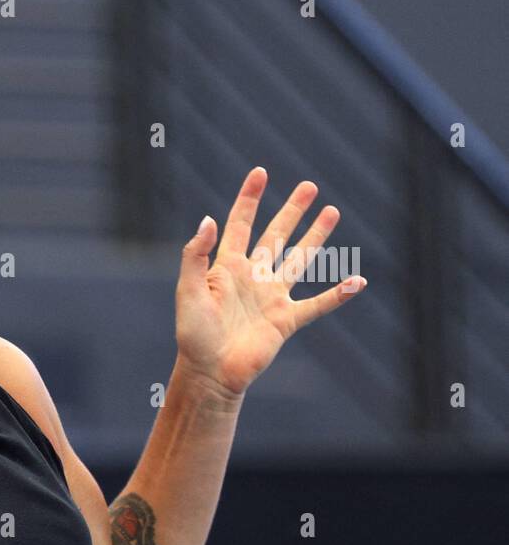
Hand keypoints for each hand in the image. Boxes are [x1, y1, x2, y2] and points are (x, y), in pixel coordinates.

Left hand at [174, 167, 367, 396]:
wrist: (209, 372)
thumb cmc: (193, 333)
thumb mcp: (187, 290)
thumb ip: (196, 254)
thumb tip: (209, 219)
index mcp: (227, 267)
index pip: (240, 224)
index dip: (249, 199)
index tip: (260, 172)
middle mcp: (253, 277)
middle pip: (276, 236)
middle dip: (292, 211)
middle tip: (309, 186)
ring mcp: (272, 297)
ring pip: (300, 260)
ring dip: (316, 237)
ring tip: (333, 212)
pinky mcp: (286, 320)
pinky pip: (317, 305)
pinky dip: (337, 295)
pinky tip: (357, 281)